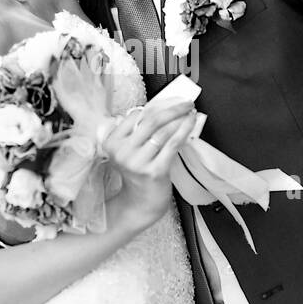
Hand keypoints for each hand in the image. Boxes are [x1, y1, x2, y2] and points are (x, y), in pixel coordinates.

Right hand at [102, 99, 196, 234]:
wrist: (141, 201)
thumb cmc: (138, 173)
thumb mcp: (130, 151)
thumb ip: (138, 132)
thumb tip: (162, 108)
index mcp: (112, 143)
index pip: (134, 116)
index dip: (154, 107)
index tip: (168, 102)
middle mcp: (122, 152)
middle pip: (151, 121)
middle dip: (172, 109)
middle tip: (185, 103)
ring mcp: (138, 162)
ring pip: (163, 132)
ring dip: (180, 118)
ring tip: (190, 112)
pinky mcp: (154, 170)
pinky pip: (173, 144)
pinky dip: (184, 131)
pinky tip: (190, 124)